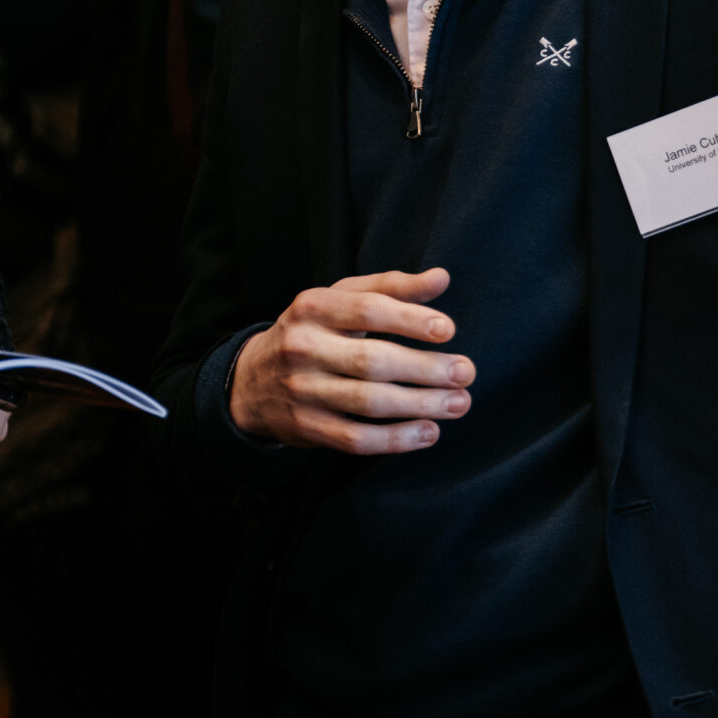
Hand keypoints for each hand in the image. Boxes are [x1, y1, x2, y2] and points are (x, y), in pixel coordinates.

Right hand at [228, 268, 472, 453]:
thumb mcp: (339, 299)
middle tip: (465, 372)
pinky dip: (396, 440)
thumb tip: (441, 278)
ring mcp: (302, 390)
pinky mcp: (307, 428)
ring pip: (368, 402)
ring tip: (459, 403)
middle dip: (424, 369)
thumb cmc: (312, 330)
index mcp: (312, 307)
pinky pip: (356, 439)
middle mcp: (302, 347)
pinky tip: (429, 432)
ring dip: (420, 405)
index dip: (409, 319)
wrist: (252, 380)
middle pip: (371, 360)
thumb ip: (390, 287)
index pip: (367, 310)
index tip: (448, 330)